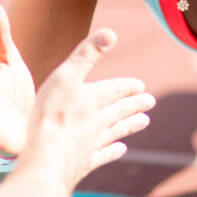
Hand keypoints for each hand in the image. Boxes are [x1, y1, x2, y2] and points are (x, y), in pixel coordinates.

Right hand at [27, 28, 154, 187]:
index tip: (141, 86)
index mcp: (92, 98)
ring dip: (130, 125)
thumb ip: (86, 55)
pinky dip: (113, 152)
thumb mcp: (64, 77)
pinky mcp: (83, 163)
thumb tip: (110, 33)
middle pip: (120, 111)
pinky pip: (103, 156)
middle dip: (135, 105)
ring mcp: (91, 144)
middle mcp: (96, 121)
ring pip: (116, 132)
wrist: (46, 159)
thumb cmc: (51, 115)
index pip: (115, 90)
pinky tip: (121, 150)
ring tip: (145, 121)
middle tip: (150, 102)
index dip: (128, 86)